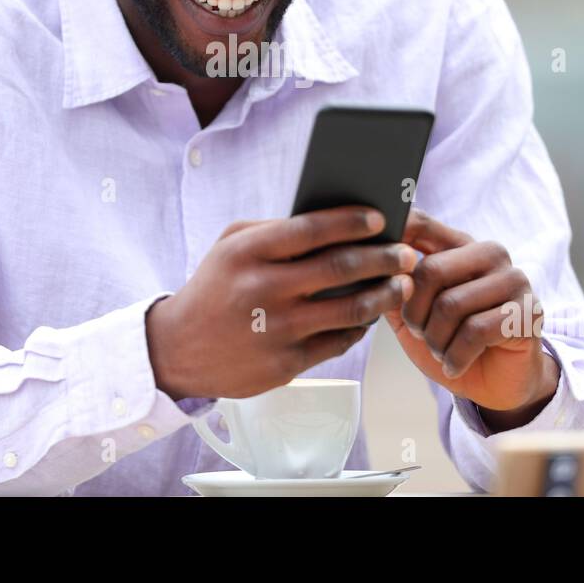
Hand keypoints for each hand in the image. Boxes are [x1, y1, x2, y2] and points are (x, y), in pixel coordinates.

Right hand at [146, 205, 416, 400]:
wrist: (177, 350)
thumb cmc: (215, 287)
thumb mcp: (231, 246)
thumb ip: (275, 229)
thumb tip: (336, 221)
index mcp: (247, 252)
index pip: (310, 229)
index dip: (350, 222)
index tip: (380, 218)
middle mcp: (262, 289)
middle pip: (338, 268)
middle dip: (382, 258)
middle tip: (406, 254)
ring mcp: (275, 330)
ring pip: (348, 310)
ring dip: (384, 295)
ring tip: (402, 285)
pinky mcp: (285, 365)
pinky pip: (338, 342)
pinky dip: (362, 327)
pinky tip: (372, 314)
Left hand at [383, 208, 558, 419]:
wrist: (497, 385)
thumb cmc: (452, 343)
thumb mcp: (414, 315)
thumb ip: (394, 288)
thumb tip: (368, 263)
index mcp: (460, 245)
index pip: (422, 225)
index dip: (395, 237)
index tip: (375, 260)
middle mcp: (490, 254)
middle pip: (430, 270)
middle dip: (415, 314)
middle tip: (420, 334)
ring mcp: (514, 280)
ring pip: (451, 305)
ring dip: (435, 341)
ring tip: (441, 351)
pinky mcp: (528, 312)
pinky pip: (475, 331)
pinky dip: (456, 356)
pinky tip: (455, 364)